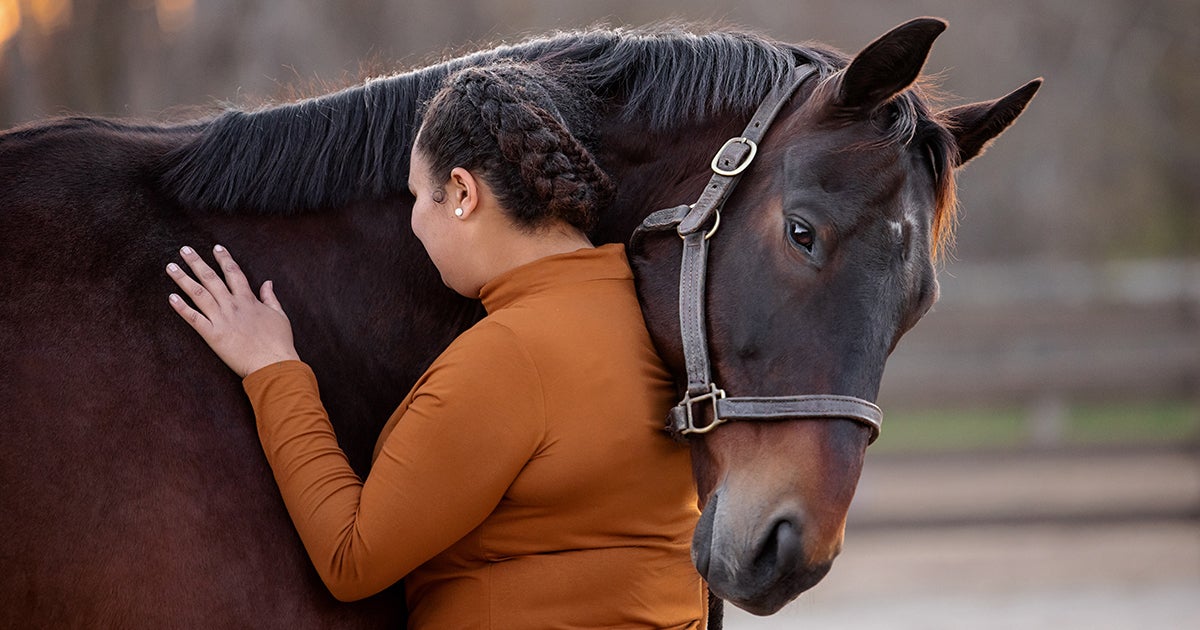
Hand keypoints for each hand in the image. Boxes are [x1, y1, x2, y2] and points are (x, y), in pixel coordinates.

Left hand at [167, 245, 299, 377]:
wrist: (274, 364)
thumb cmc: (279, 342)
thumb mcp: (280, 315)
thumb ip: (271, 298)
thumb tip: (268, 282)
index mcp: (249, 300)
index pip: (234, 273)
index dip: (224, 259)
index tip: (216, 248)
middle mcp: (233, 306)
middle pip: (211, 278)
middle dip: (197, 262)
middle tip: (184, 249)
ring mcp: (222, 319)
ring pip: (199, 294)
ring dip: (184, 279)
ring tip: (171, 267)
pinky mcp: (213, 335)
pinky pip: (194, 318)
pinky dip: (182, 308)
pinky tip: (171, 297)